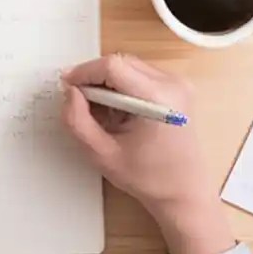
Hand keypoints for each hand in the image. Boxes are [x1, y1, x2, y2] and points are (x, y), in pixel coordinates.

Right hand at [62, 55, 235, 253]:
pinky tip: (119, 110)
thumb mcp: (102, 154)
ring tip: (102, 111)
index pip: (113, 66)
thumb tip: (70, 91)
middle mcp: (173, 85)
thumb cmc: (148, 178)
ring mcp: (179, 84)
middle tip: (81, 102)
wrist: (184, 191)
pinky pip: (141, 74)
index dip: (84, 72)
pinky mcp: (178, 88)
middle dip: (95, 77)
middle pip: (121, 62)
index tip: (68, 86)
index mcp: (158, 99)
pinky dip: (123, 85)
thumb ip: (78, 121)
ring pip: (130, 65)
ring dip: (109, 81)